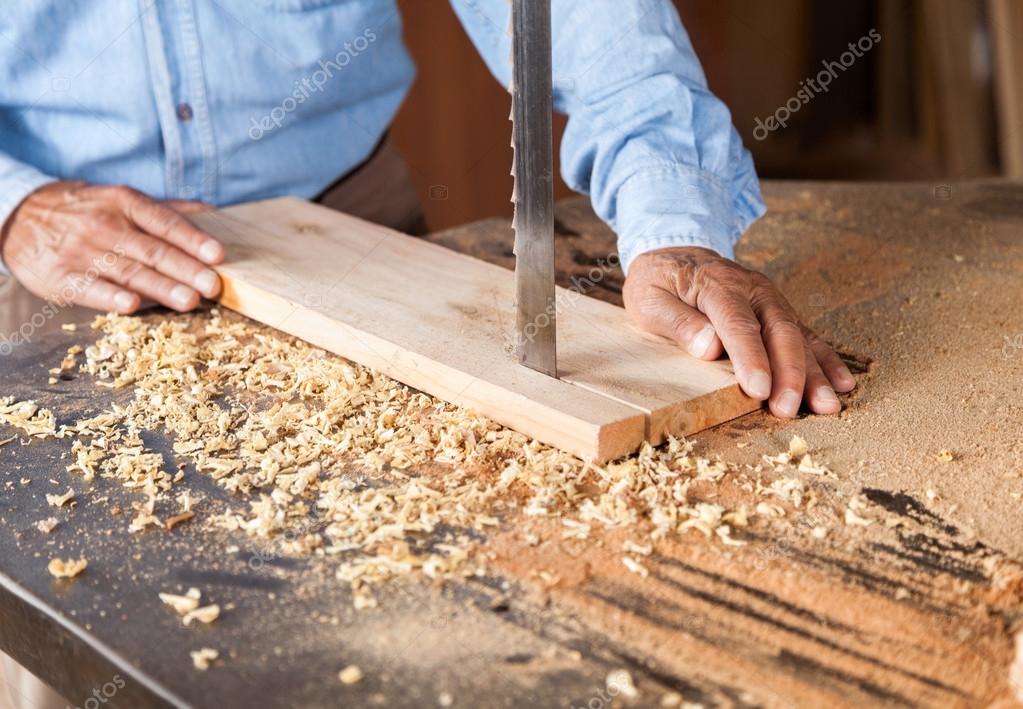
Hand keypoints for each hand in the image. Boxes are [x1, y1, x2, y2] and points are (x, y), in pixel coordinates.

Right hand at [0, 181, 222, 312]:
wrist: (20, 215)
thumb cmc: (88, 211)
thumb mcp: (121, 200)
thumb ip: (167, 210)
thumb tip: (214, 213)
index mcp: (124, 204)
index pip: (164, 222)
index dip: (193, 238)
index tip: (218, 254)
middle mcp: (105, 226)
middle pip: (152, 251)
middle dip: (186, 269)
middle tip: (213, 285)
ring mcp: (82, 252)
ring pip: (128, 272)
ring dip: (161, 288)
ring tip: (190, 300)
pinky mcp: (61, 277)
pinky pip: (90, 288)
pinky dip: (112, 297)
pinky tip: (133, 305)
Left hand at [623, 246, 854, 417]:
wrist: (675, 254)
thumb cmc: (659, 283)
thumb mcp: (649, 299)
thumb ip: (677, 322)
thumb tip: (709, 347)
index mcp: (717, 285)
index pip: (738, 324)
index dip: (750, 358)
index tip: (758, 389)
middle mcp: (752, 290)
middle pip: (778, 331)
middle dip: (788, 373)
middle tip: (787, 409)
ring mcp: (770, 300)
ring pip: (798, 336)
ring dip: (813, 373)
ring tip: (826, 405)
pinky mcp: (779, 312)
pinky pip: (807, 336)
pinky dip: (825, 360)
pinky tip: (841, 383)